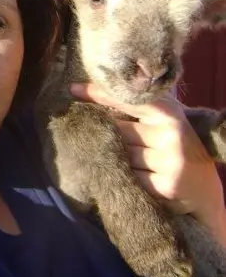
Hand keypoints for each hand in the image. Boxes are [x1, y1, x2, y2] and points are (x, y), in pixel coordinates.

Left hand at [70, 83, 225, 245]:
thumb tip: (94, 91)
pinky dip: (122, 175)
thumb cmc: (174, 145)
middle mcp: (170, 133)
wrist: (202, 187)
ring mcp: (169, 160)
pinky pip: (128, 177)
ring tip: (110, 155)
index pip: (127, 100)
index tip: (73, 89)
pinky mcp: (165, 185)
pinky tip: (124, 174)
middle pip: (119, 130)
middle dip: (102, 131)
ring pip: (121, 155)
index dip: (99, 93)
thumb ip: (139, 106)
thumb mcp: (163, 120)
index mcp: (168, 113)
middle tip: (84, 126)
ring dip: (112, 156)